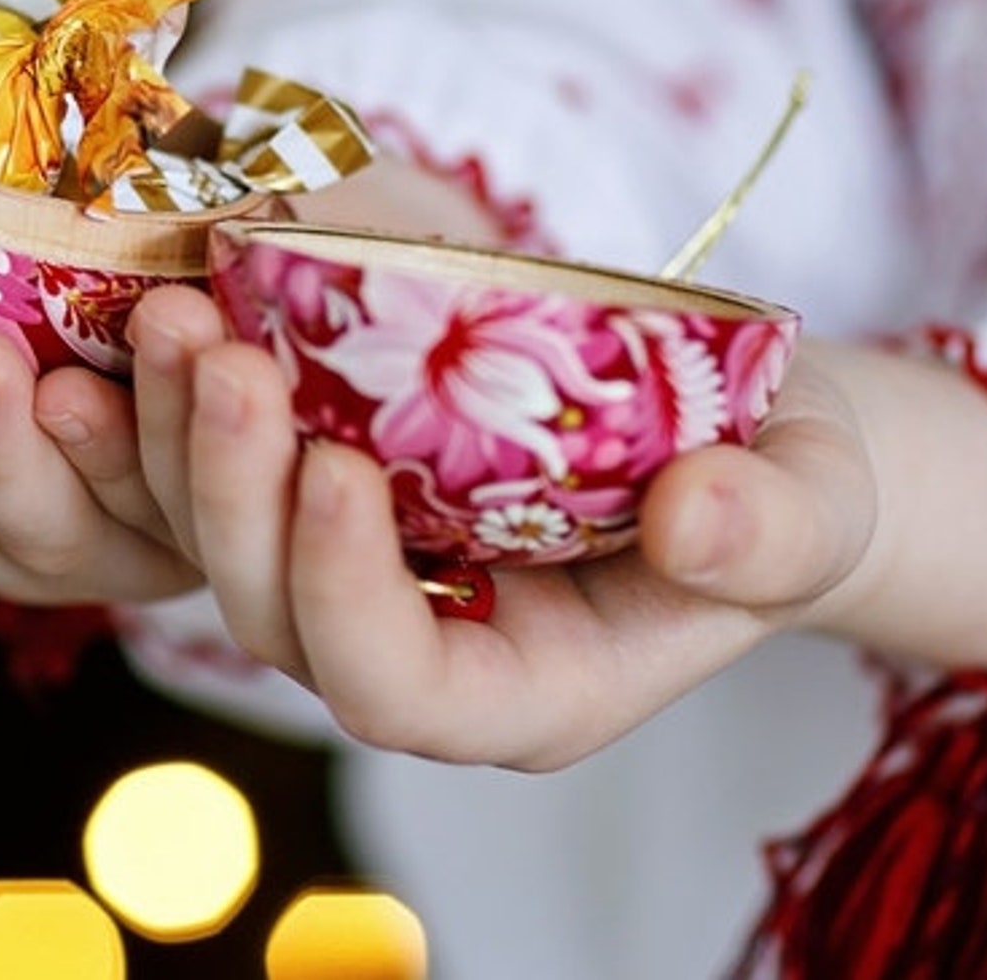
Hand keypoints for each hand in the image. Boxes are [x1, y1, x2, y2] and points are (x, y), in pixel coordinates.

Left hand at [114, 289, 986, 771]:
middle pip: (275, 614)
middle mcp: (422, 644)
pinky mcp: (340, 482)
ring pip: (226, 538)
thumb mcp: (814, 501)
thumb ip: (777, 531)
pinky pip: (232, 461)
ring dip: (182, 434)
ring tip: (173, 316)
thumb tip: (697, 521)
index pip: (400, 690)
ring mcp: (367, 565)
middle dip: (233, 490)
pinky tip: (179, 296)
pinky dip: (188, 398)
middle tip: (220, 356)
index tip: (343, 464)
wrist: (740, 431)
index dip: (351, 595)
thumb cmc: (785, 484)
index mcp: (526, 687)